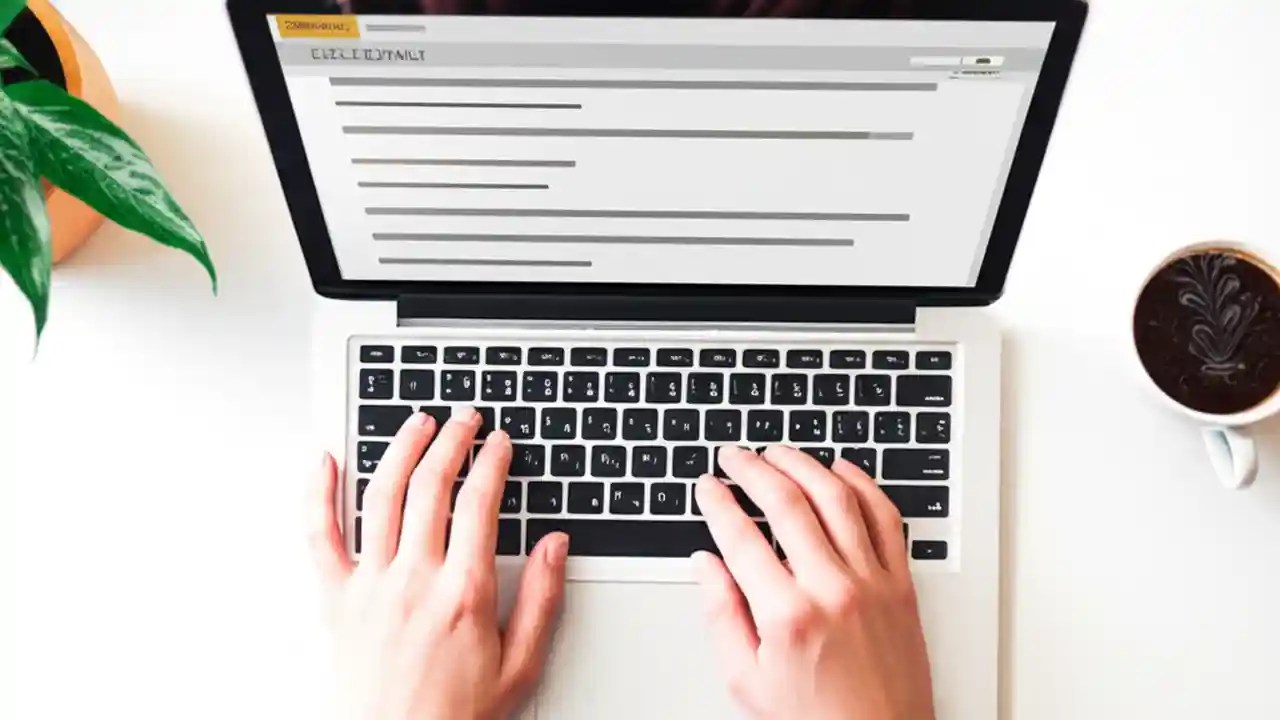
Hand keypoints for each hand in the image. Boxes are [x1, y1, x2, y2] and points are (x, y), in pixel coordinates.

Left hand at [310, 408, 569, 719]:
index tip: (500, 443)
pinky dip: (317, 492)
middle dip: (452, 441)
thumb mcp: (521, 666)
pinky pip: (318, 535)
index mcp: (463, 594)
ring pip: (382, 495)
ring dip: (401, 449)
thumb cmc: (455, 717)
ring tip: (417, 423)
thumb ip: (542, 600)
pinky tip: (325, 460)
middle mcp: (413, 580)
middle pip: (431, 486)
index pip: (479, 503)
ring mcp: (370, 586)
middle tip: (464, 421)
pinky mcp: (336, 599)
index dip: (492, 462)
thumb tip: (555, 546)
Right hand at [694, 446, 934, 719]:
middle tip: (734, 456)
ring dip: (803, 464)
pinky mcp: (902, 586)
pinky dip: (862, 485)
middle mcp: (832, 589)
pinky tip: (841, 470)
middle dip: (753, 469)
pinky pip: (885, 518)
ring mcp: (872, 583)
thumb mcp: (746, 680)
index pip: (741, 536)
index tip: (708, 486)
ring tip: (779, 452)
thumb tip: (706, 565)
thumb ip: (721, 615)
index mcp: (786, 615)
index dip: (718, 502)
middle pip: (787, 503)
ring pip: (836, 498)